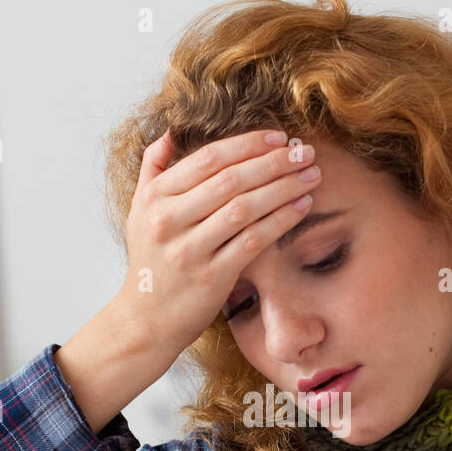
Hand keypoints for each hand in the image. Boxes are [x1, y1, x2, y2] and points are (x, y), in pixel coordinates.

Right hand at [118, 127, 322, 352]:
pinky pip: (253, 241)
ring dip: (283, 187)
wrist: (145, 319)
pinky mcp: (212, 277)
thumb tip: (170, 131)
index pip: (207, 159)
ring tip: (312, 175)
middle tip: (304, 151)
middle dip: (273, 162)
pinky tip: (302, 206)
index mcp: (155, 198)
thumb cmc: (151, 261)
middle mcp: (169, 221)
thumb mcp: (139, 211)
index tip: (277, 137)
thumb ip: (153, 169)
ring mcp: (190, 250)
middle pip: (230, 180)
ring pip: (245, 208)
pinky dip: (280, 220)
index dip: (246, 144)